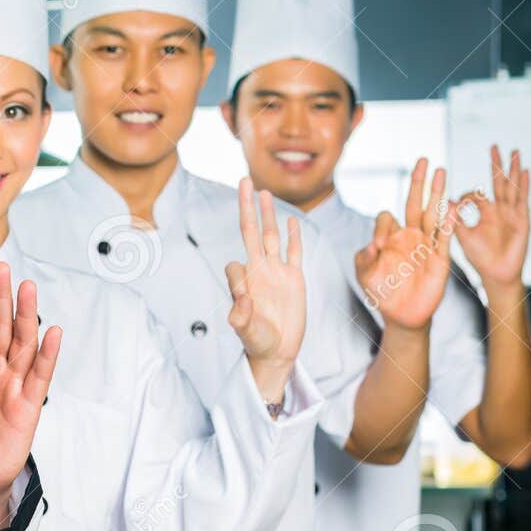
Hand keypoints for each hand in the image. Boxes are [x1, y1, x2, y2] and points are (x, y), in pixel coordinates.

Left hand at [0, 263, 61, 527]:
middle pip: (2, 324)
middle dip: (1, 297)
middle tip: (1, 267)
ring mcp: (16, 380)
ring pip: (24, 341)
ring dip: (26, 315)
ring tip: (27, 288)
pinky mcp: (29, 401)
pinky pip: (41, 373)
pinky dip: (48, 353)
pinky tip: (52, 332)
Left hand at [224, 180, 304, 397]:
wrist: (276, 351)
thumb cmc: (257, 341)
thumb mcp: (246, 330)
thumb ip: (241, 315)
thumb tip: (241, 299)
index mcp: (245, 281)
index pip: (235, 265)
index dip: (236, 277)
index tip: (244, 300)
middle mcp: (259, 271)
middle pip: (252, 230)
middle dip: (246, 206)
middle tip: (243, 180)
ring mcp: (276, 272)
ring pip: (272, 235)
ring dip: (268, 213)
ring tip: (263, 191)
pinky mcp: (294, 279)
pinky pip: (294, 252)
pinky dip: (293, 236)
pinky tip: (291, 221)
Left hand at [355, 157, 455, 330]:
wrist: (402, 315)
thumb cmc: (382, 292)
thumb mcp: (365, 274)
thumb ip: (364, 257)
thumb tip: (372, 244)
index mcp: (391, 238)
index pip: (388, 217)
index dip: (382, 226)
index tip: (380, 246)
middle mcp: (411, 236)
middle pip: (415, 203)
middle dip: (419, 182)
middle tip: (423, 159)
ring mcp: (427, 246)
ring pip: (433, 213)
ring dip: (437, 193)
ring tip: (441, 170)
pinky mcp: (440, 260)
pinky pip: (445, 238)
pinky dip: (448, 223)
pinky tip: (453, 206)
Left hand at [453, 145, 530, 295]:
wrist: (497, 275)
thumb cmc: (480, 258)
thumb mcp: (463, 238)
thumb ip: (455, 221)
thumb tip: (445, 201)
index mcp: (482, 213)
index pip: (474, 195)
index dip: (465, 197)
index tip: (458, 202)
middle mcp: (498, 210)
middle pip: (496, 182)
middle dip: (496, 165)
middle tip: (493, 145)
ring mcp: (511, 213)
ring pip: (511, 187)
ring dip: (512, 169)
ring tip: (514, 151)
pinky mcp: (522, 220)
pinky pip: (522, 200)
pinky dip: (524, 185)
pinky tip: (525, 171)